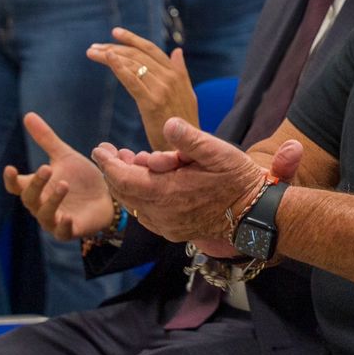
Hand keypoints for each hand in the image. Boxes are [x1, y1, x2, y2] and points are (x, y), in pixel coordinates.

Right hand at [2, 112, 114, 240]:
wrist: (109, 197)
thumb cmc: (81, 177)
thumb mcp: (64, 156)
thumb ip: (46, 139)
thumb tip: (28, 115)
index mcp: (38, 187)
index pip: (16, 186)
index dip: (11, 179)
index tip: (10, 168)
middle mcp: (41, 205)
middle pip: (30, 197)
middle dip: (37, 184)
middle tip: (47, 168)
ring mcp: (55, 219)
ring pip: (45, 214)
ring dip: (52, 200)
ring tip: (64, 184)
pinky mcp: (70, 230)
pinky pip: (63, 232)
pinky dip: (64, 226)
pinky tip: (68, 217)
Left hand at [87, 26, 197, 150]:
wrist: (189, 149)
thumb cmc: (185, 124)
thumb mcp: (187, 93)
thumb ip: (180, 71)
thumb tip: (177, 52)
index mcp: (177, 74)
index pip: (151, 49)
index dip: (133, 39)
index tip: (115, 33)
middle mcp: (171, 78)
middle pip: (138, 55)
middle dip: (115, 47)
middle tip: (95, 47)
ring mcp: (162, 89)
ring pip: (133, 64)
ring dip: (110, 55)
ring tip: (92, 53)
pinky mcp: (152, 102)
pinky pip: (132, 80)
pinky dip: (119, 67)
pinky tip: (108, 58)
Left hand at [93, 118, 301, 246]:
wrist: (254, 214)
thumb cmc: (238, 179)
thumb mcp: (219, 152)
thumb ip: (190, 139)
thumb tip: (168, 123)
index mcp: (168, 192)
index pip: (124, 178)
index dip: (108, 163)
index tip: (100, 149)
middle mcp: (162, 213)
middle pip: (124, 193)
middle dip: (114, 171)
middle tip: (111, 151)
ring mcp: (166, 225)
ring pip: (134, 205)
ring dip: (126, 183)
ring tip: (131, 162)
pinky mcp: (173, 231)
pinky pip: (146, 215)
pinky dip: (139, 197)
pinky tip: (148, 182)